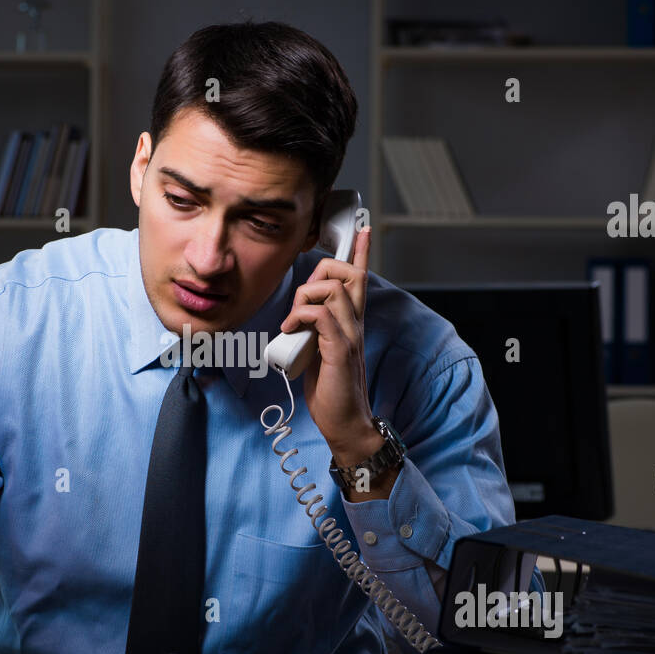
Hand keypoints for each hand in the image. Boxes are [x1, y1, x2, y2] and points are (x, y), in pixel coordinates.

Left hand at [277, 226, 382, 467]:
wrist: (345, 423)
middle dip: (319, 272)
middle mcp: (355, 323)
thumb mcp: (318, 352)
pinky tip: (292, 330)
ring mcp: (350, 334)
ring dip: (304, 297)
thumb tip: (296, 319)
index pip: (359, 278)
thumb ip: (313, 331)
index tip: (362, 230)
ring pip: (331, 288)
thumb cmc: (331, 392)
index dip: (361, 252)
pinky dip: (301, 316)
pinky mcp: (340, 349)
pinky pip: (321, 314)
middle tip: (300, 303)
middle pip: (347, 272)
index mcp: (351, 322)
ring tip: (292, 323)